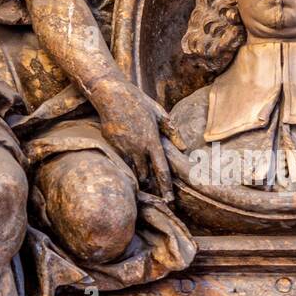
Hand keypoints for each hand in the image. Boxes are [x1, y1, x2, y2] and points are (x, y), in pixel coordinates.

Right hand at [91, 77, 181, 200]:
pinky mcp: (113, 146)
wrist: (111, 95)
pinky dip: (128, 168)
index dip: (166, 187)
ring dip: (139, 179)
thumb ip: (172, 132)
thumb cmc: (138, 102)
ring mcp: (124, 148)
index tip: (169, 200)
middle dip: (152, 185)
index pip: (161, 170)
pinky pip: (122, 163)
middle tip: (158, 194)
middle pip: (146, 176)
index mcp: (152, 140)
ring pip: (133, 171)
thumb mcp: (160, 113)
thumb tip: (183, 148)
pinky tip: (131, 170)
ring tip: (145, 185)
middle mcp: (138, 147)